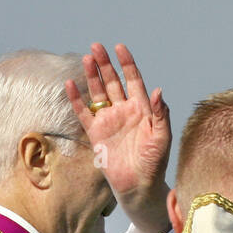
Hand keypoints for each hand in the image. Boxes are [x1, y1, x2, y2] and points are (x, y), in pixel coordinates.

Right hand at [66, 43, 171, 232]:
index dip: (127, 64)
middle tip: (96, 46)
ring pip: (98, 92)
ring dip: (92, 76)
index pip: (134, 80)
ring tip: (86, 58)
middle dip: (105, 64)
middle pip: (113, 81)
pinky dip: (76, 98)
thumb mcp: (162, 136)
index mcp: (142, 108)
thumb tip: (157, 89)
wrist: (139, 185)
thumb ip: (160, 112)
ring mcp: (109, 120)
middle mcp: (124, 110)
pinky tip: (70, 84)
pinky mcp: (95, 132)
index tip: (120, 48)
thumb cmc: (155, 161)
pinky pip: (83, 112)